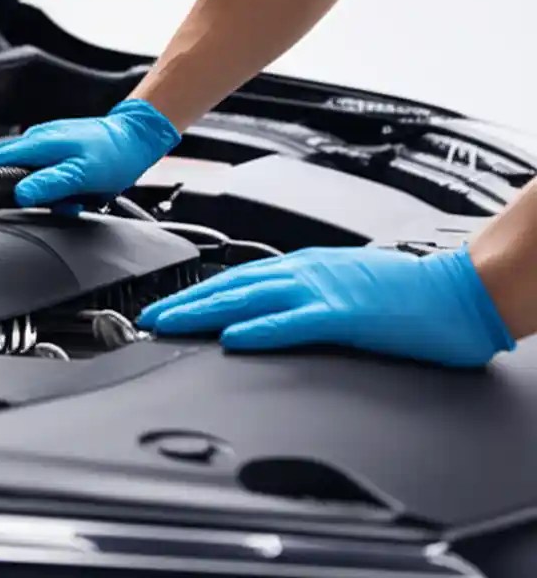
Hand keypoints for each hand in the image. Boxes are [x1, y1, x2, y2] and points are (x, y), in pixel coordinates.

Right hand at [0, 99, 180, 211]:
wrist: (136, 138)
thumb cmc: (114, 155)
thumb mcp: (82, 175)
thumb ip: (50, 184)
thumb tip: (22, 194)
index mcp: (38, 144)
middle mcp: (37, 140)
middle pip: (3, 165)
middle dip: (10, 189)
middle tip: (29, 206)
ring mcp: (46, 143)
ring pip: (25, 173)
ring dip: (38, 192)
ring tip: (68, 201)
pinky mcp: (56, 150)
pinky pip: (42, 172)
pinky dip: (52, 188)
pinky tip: (73, 195)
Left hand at [137, 246, 515, 367]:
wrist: (460, 292)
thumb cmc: (409, 295)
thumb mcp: (343, 288)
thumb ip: (304, 298)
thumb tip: (268, 313)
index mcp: (304, 268)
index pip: (235, 279)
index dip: (194, 294)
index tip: (163, 307)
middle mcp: (305, 273)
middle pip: (229, 286)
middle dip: (182, 303)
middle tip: (145, 318)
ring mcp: (323, 292)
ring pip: (248, 298)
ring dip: (202, 311)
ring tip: (166, 323)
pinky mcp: (345, 316)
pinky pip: (293, 322)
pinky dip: (260, 328)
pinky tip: (232, 336)